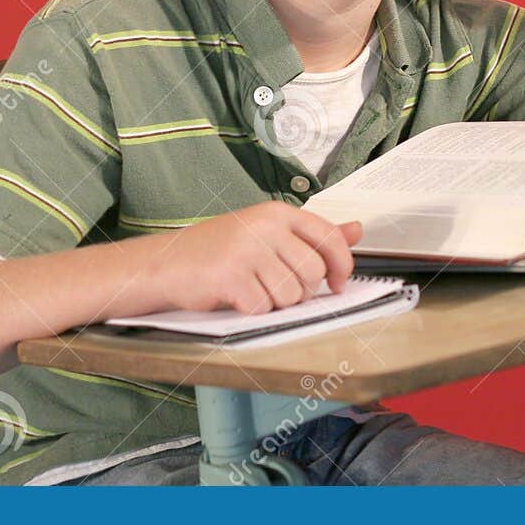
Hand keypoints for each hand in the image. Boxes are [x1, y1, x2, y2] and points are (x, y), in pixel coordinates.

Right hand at [150, 201, 362, 314]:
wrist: (166, 263)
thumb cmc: (220, 250)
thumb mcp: (269, 234)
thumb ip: (313, 235)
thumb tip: (358, 229)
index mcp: (278, 213)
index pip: (329, 237)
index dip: (342, 265)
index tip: (339, 284)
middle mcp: (265, 226)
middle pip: (312, 272)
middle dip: (302, 292)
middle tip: (278, 289)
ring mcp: (247, 249)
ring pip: (291, 295)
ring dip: (277, 303)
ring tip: (254, 290)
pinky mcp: (230, 276)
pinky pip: (263, 307)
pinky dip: (253, 311)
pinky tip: (237, 297)